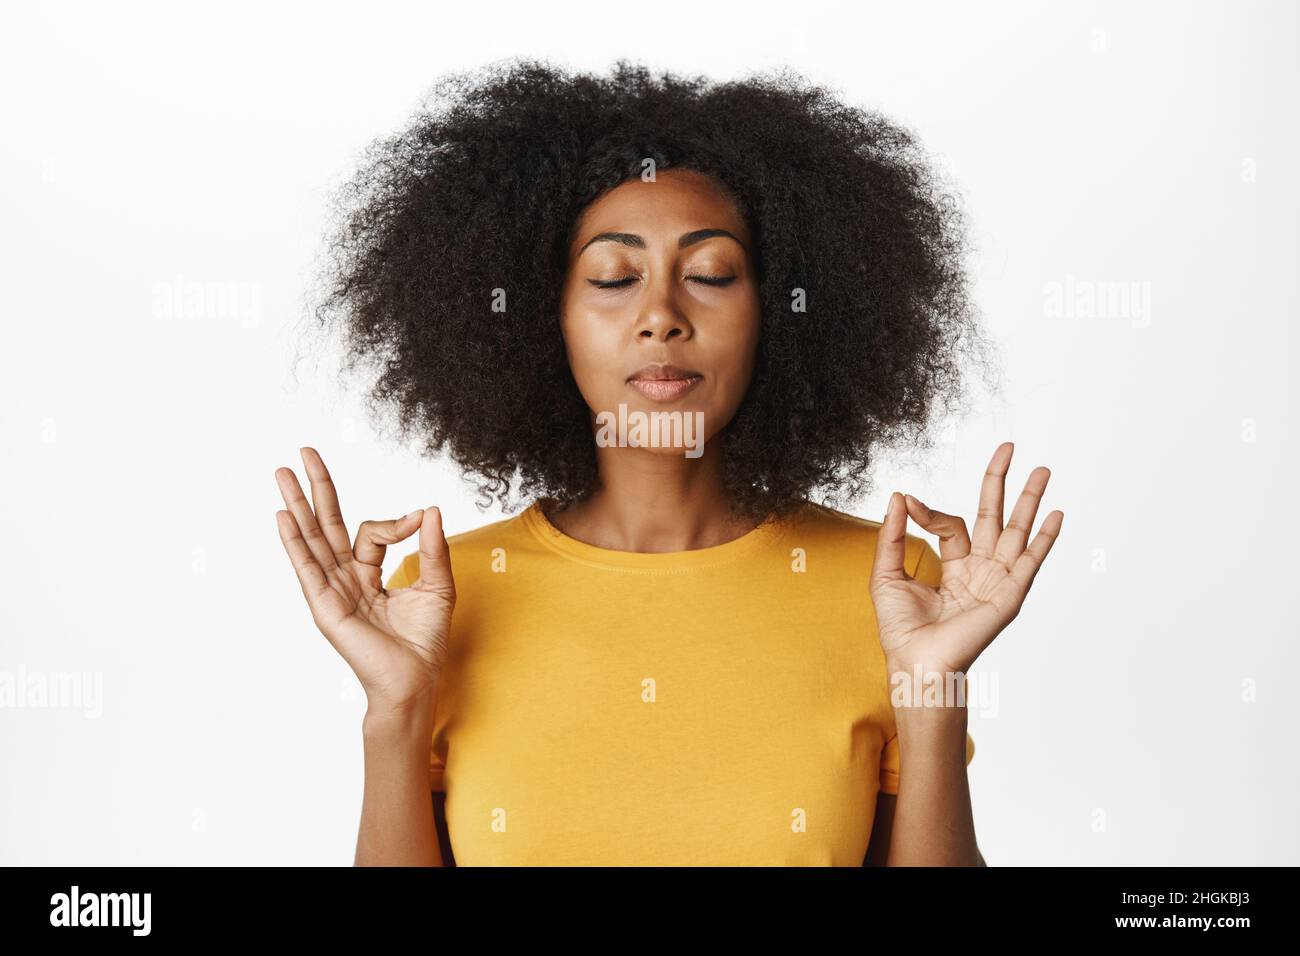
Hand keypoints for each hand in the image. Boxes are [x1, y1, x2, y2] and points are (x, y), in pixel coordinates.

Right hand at [274, 447, 454, 715]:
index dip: (397, 522)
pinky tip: (284, 517)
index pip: (371, 533)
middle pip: (326, 525)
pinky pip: (308, 568)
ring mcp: (331, 592)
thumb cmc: (425, 641)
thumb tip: (430, 509)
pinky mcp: (325, 608)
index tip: (419, 520)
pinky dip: (295, 542)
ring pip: (312, 539)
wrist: (416, 679)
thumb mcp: (438, 586)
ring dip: (296, 504)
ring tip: (282, 472)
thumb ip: (433, 548)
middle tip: (303, 452)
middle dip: (315, 489)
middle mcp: (345, 579)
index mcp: (368, 574)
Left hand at [869, 441, 1061, 681]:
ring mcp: (997, 580)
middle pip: (994, 516)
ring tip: (1042, 470)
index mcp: (954, 565)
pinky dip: (1046, 538)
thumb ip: (893, 535)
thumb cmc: (901, 629)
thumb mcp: (887, 573)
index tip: (907, 502)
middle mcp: (980, 569)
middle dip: (1002, 483)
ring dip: (1030, 500)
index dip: (929, 511)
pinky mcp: (1009, 594)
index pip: (952, 524)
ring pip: (1016, 531)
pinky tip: (1056, 514)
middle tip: (1008, 447)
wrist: (915, 661)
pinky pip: (1031, 561)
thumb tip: (898, 497)